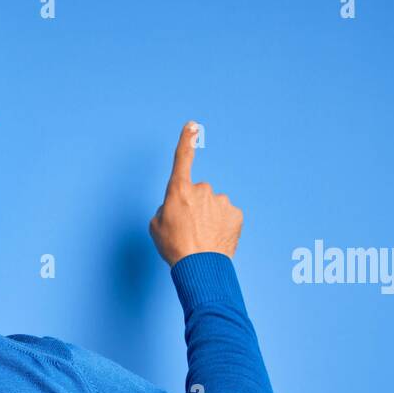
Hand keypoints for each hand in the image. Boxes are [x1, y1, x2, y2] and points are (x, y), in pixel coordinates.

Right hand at [148, 121, 242, 265]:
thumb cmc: (175, 247)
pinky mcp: (236, 214)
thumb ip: (166, 208)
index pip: (182, 159)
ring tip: (202, 238)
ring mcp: (222, 201)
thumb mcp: (156, 226)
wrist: (200, 267)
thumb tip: (177, 206)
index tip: (191, 125)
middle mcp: (202, 190)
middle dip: (194, 206)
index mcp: (179, 190)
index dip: (186, 140)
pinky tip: (214, 239)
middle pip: (198, 193)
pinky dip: (222, 225)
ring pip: (213, 205)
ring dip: (208, 217)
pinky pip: (227, 216)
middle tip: (188, 228)